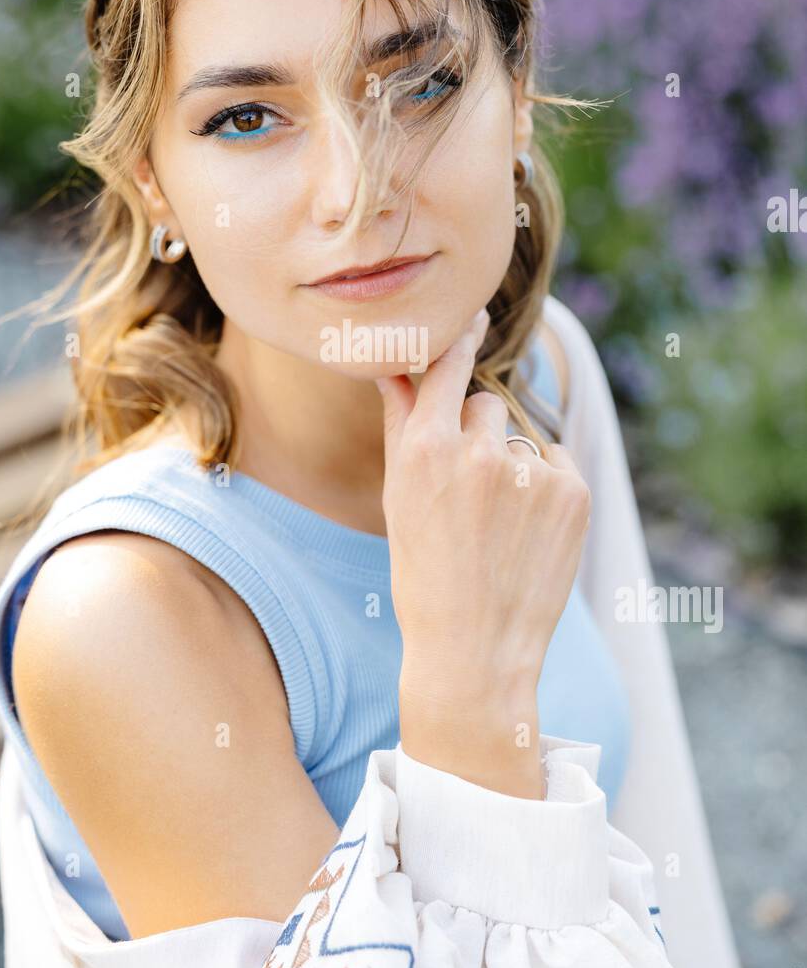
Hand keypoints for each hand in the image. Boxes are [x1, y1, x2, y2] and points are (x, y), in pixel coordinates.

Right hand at [375, 307, 590, 787]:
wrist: (474, 653)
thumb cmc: (423, 575)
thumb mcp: (399, 498)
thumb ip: (402, 423)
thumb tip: (395, 364)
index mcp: (425, 450)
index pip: (444, 366)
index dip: (458, 339)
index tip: (471, 314)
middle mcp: (480, 452)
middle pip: (486, 407)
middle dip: (480, 437)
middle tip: (469, 499)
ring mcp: (532, 473)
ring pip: (522, 441)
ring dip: (515, 469)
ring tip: (499, 529)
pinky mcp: (573, 493)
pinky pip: (556, 464)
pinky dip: (547, 490)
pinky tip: (528, 535)